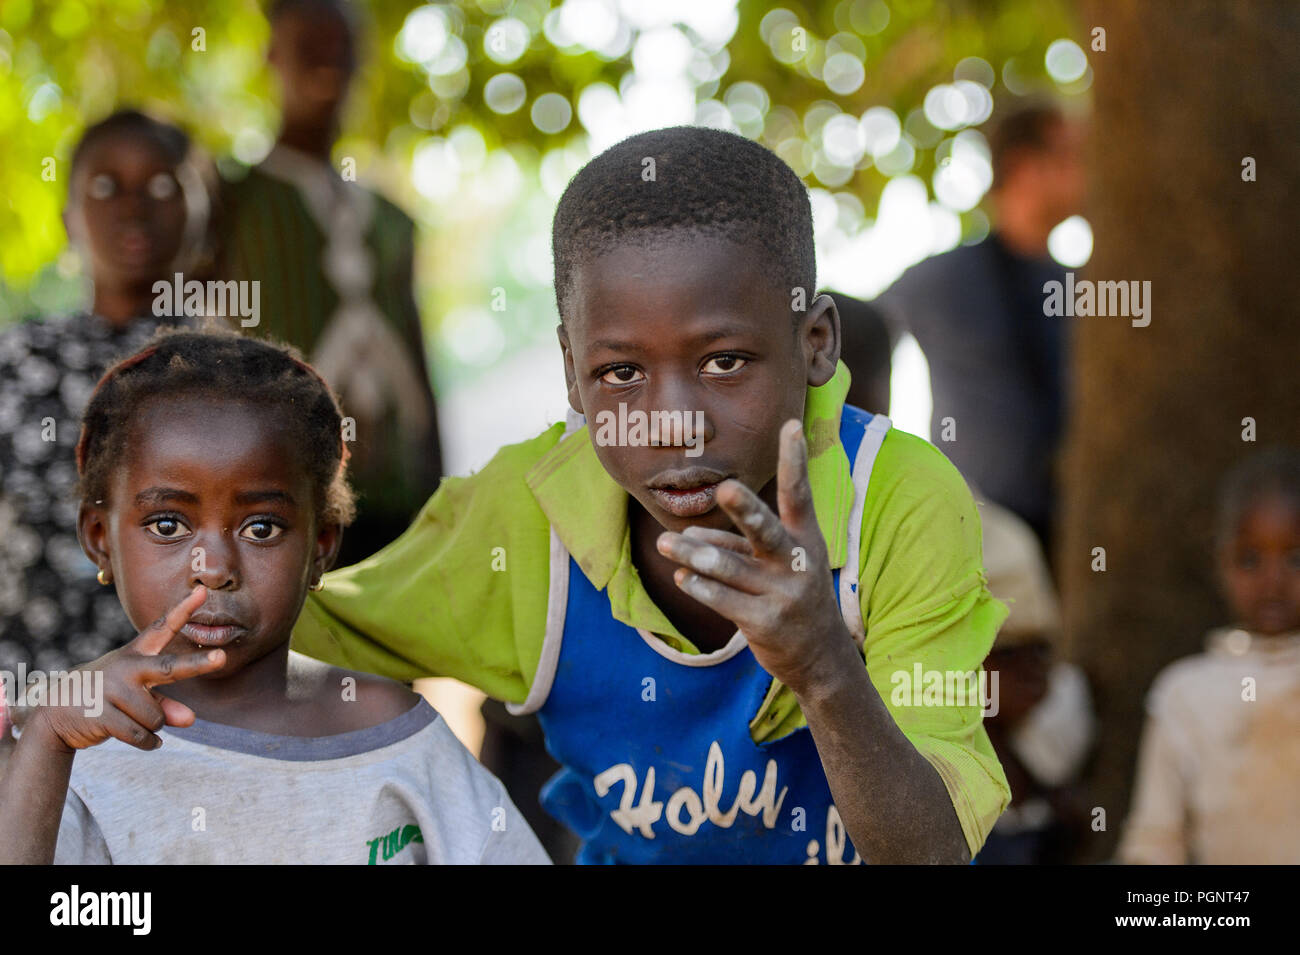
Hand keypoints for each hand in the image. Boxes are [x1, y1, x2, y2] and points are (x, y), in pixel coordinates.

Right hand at [33, 585, 225, 753]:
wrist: (54, 714)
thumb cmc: (106, 697)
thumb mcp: (135, 694)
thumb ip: (166, 704)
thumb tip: (191, 719)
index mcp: (135, 655)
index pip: (162, 629)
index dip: (183, 610)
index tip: (201, 592)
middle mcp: (126, 668)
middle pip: (169, 669)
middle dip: (196, 664)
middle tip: (221, 658)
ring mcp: (112, 690)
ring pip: (156, 718)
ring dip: (153, 727)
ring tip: (132, 719)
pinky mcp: (102, 715)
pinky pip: (142, 735)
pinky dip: (148, 742)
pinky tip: (145, 740)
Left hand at [656, 420, 856, 693]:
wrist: (819, 657)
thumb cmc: (790, 595)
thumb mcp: (777, 564)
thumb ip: (738, 544)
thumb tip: (689, 534)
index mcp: (806, 539)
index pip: (800, 493)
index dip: (795, 459)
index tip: (791, 425)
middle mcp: (798, 562)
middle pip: (766, 530)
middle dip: (746, 509)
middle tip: (727, 487)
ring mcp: (783, 594)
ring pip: (729, 566)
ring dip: (694, 554)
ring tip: (667, 544)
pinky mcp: (765, 623)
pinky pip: (722, 598)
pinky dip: (698, 585)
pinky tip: (682, 576)